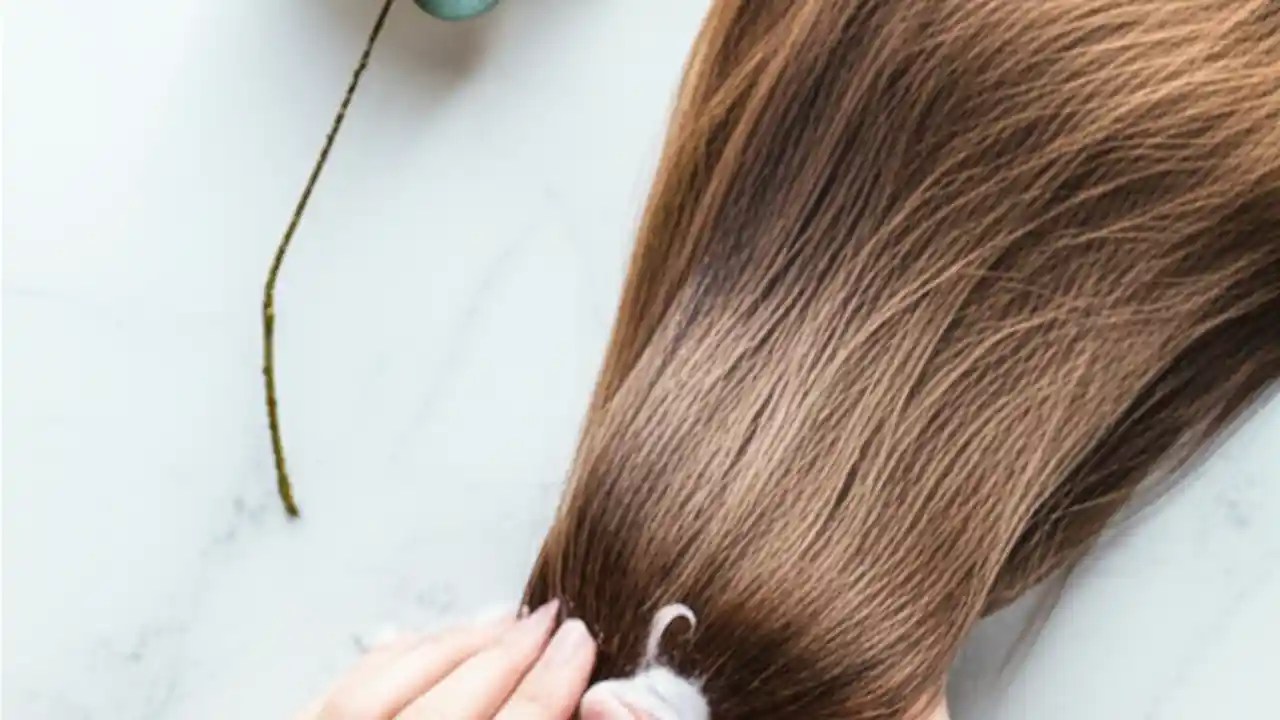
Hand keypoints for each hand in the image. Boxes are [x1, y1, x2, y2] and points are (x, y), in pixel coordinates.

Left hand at [299, 600, 596, 719]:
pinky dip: (386, 660)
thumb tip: (607, 700)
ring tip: (499, 624)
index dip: (554, 681)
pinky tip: (424, 641)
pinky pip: (333, 695)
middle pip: (450, 709)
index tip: (580, 641)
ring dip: (449, 648)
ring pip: (381, 692)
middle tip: (552, 622)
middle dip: (505, 656)